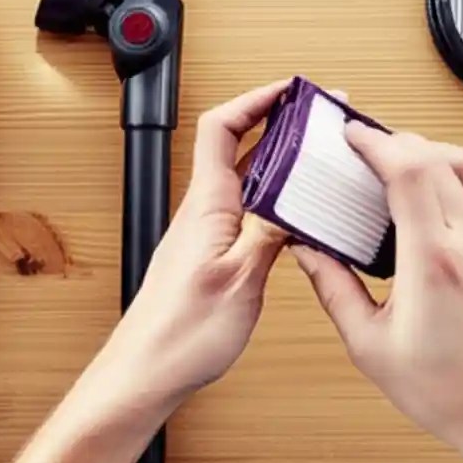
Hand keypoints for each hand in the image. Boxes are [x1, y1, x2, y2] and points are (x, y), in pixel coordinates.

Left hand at [86, 81, 291, 409]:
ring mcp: (205, 235)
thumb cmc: (180, 334)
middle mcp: (202, 213)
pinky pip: (244, 213)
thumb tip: (296, 198)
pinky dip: (273, 202)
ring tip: (314, 159)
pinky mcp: (210, 258)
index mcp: (207, 206)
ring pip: (244, 181)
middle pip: (237, 148)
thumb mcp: (241, 279)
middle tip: (315, 120)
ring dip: (278, 163)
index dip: (255, 99)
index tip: (290, 89)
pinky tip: (295, 215)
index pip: (222, 127)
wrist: (147, 372)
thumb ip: (270, 233)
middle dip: (277, 125)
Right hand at [291, 124, 462, 458]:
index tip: (351, 133)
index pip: (409, 171)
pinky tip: (429, 200)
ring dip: (433, 152)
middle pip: (438, 157)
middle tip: (364, 147)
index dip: (376, 142)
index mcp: (434, 263)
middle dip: (397, 142)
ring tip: (398, 165)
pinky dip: (454, 178)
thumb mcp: (371, 346)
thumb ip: (334, 289)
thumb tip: (306, 249)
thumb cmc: (447, 391)